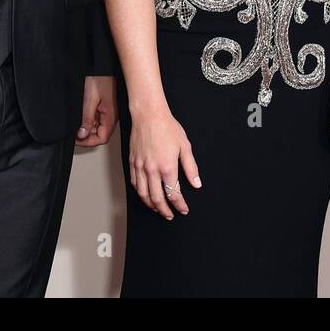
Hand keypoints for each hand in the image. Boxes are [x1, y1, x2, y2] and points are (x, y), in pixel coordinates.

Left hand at [76, 76, 116, 146]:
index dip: (88, 142)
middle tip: (74, 133)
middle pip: (101, 134)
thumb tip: (82, 134)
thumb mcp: (89, 100)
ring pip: (99, 126)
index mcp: (111, 116)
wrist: (103, 65)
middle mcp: (112, 115)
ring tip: (77, 125)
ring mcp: (110, 110)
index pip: (102, 138)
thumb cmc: (100, 78)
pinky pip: (99, 118)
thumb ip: (87, 119)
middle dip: (87, 135)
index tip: (76, 139)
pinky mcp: (107, 105)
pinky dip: (90, 120)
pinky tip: (83, 116)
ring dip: (88, 127)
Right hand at [127, 103, 200, 219]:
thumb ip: (191, 167)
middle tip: (170, 215)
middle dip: (164, 210)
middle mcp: (152, 170)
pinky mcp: (132, 163)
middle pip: (157, 199)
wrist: (149, 115)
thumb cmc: (168, 128)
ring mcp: (140, 167)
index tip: (183, 210)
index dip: (179, 205)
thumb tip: (196, 184)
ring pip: (143, 194)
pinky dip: (139, 193)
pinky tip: (145, 195)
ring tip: (158, 209)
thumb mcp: (185, 147)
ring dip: (151, 205)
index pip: (174, 194)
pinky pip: (134, 183)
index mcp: (167, 167)